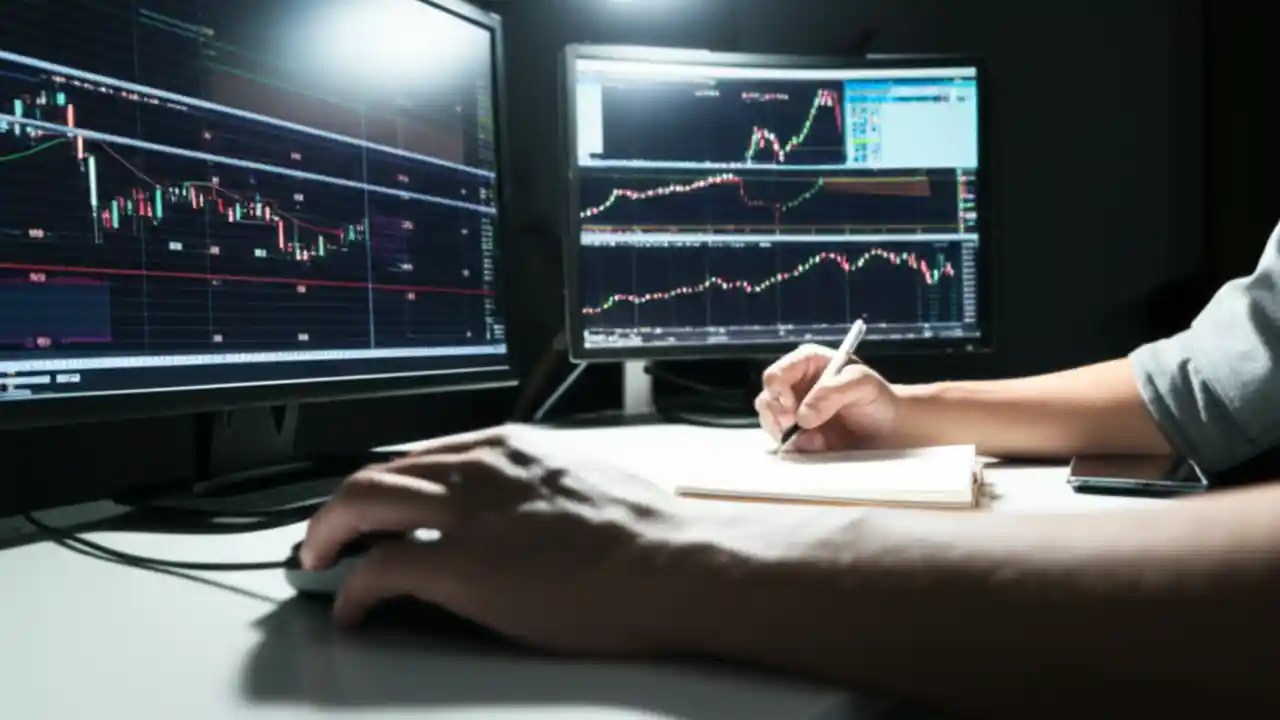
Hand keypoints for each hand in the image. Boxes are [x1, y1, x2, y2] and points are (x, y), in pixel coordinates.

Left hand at [299, 425, 698, 654]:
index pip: (421, 456)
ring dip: (328, 533)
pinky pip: (379, 572)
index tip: (378, 504)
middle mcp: (477, 470)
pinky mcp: (460, 568)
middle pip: (377, 473)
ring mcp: (465, 515)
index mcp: (508, 449)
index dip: (388, 483)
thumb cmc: (647, 532)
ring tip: (318, 560)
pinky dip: (353, 592)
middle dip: (340, 505)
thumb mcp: (585, 481)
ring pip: (361, 504)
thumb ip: (542, 487)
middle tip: (328, 534)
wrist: (671, 563)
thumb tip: (533, 511)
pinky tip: (353, 612)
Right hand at [754, 343, 899, 451]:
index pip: (775, 376)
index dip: (779, 394)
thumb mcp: (862, 384)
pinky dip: (795, 449)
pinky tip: (817, 447)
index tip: (794, 411)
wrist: (891, 430)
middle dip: (777, 417)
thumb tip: (803, 417)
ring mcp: (794, 413)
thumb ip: (832, 392)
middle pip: (766, 400)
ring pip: (770, 423)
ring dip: (785, 435)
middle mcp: (795, 386)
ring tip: (815, 440)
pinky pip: (783, 444)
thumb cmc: (878, 399)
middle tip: (796, 428)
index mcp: (806, 363)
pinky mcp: (798, 436)